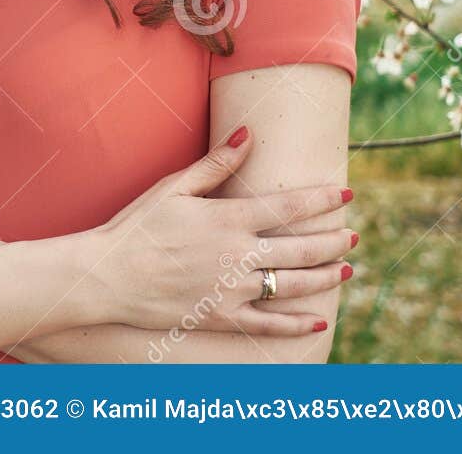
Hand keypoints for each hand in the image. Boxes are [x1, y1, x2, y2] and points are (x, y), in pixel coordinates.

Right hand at [87, 125, 356, 336]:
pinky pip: (270, 325)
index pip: (288, 206)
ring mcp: (233, 289)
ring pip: (294, 284)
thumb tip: (249, 134)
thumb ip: (215, 164)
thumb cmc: (136, 226)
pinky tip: (318, 322)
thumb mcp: (173, 187)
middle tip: (353, 235)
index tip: (346, 194)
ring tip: (346, 269)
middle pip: (301, 247)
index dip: (321, 199)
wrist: (108, 274)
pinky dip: (297, 325)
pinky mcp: (223, 317)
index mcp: (228, 219)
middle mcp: (239, 255)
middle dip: (333, 240)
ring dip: (325, 276)